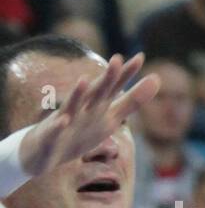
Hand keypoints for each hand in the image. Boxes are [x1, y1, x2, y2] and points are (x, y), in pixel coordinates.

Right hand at [18, 53, 158, 178]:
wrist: (45, 151)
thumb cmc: (81, 130)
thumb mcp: (111, 117)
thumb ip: (132, 101)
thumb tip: (156, 79)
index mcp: (98, 105)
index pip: (114, 87)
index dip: (127, 74)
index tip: (141, 56)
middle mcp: (83, 108)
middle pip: (96, 92)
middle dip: (107, 78)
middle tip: (117, 59)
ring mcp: (65, 120)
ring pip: (72, 106)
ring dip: (78, 94)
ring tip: (84, 80)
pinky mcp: (51, 136)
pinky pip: (55, 131)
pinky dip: (58, 125)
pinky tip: (62, 120)